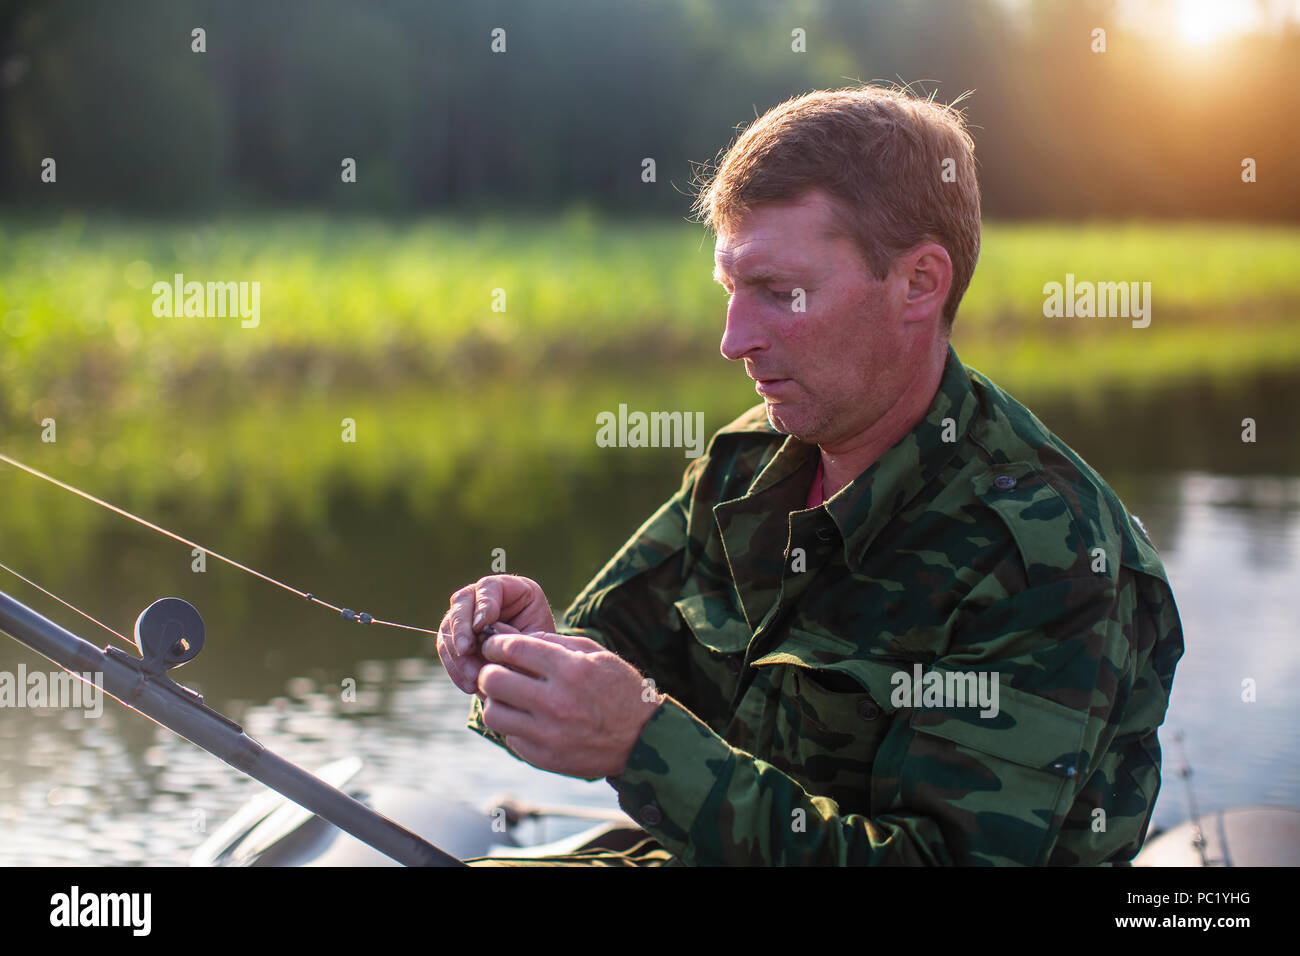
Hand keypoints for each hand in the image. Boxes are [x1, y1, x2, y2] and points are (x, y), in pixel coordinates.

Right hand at [436, 575, 556, 692]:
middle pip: (462, 603)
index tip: (482, 625)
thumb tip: (485, 641)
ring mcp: (468, 617)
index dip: (483, 604)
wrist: (539, 673)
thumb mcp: (537, 641)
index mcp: (513, 590)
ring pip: (449, 628)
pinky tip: (469, 685)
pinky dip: (456, 669)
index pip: (490, 587)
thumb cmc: (545, 652)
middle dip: (462, 629)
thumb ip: (514, 637)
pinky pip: (447, 650)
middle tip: (466, 650)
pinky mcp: (458, 638)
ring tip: (474, 678)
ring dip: (458, 655)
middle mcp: (485, 598)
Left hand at [476, 631, 663, 779]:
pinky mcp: (544, 758)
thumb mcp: (596, 654)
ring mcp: (548, 734)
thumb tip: (514, 636)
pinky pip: (509, 737)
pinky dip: (512, 725)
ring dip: (495, 700)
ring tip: (508, 697)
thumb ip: (555, 643)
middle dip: (489, 670)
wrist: (643, 740)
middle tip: (496, 670)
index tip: (493, 645)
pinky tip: (526, 718)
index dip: (495, 644)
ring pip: (493, 713)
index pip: (513, 649)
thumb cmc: (620, 689)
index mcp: (570, 671)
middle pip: (494, 680)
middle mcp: (556, 703)